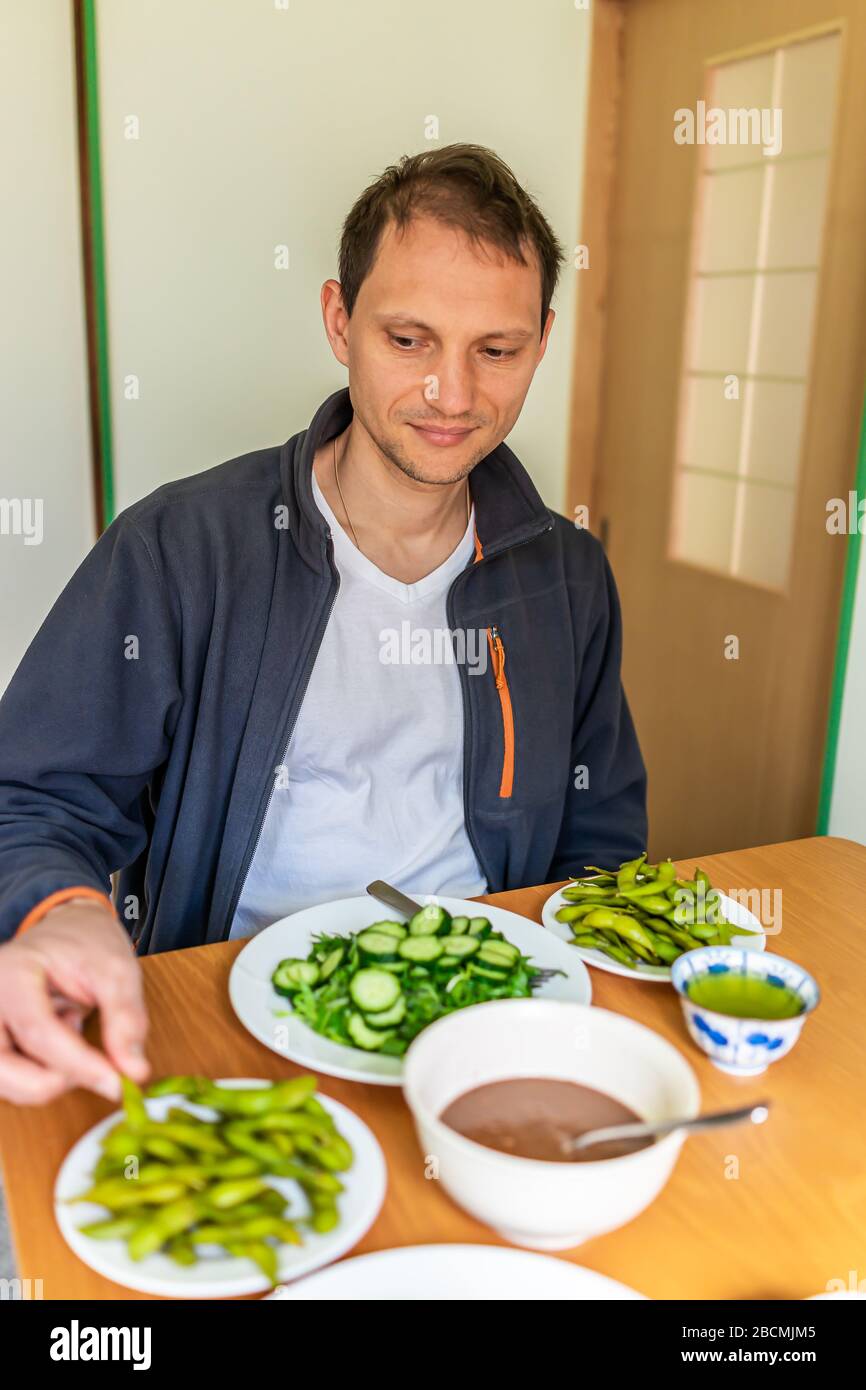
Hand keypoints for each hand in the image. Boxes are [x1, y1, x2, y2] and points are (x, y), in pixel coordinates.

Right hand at [0, 900, 149, 1104]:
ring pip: (7, 1084)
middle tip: (93, 1063)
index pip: (37, 1030)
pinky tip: (59, 1038)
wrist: (65, 933)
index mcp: (12, 973)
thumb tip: (133, 1071)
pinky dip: (43, 1076)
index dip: (78, 1064)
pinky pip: (13, 1082)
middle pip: (5, 1071)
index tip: (115, 1083)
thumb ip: (125, 1018)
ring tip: (71, 1028)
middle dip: (54, 1082)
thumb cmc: (85, 944)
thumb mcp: (116, 969)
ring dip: (50, 1078)